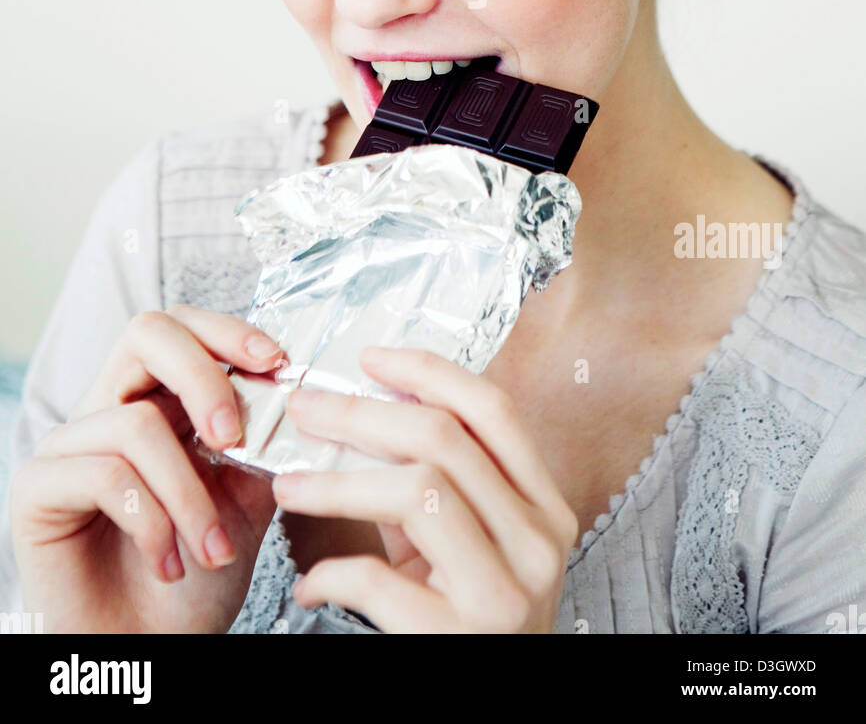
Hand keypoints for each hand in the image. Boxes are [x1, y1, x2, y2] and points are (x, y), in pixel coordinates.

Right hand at [10, 305, 287, 633]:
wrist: (148, 652)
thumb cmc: (193, 578)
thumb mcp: (246, 501)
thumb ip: (264, 445)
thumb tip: (294, 396)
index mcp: (160, 400)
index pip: (183, 326)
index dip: (229, 331)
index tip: (277, 362)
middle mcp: (109, 408)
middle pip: (148, 332)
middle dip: (205, 376)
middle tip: (234, 437)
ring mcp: (70, 445)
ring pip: (137, 422)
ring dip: (189, 494)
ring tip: (215, 549)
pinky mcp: (39, 488)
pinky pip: (103, 474)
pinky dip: (151, 523)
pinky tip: (168, 565)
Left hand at [272, 346, 577, 633]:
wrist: (497, 704)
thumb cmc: (470, 625)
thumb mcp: (473, 549)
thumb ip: (441, 488)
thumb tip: (366, 415)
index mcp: (545, 508)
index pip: (493, 412)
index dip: (429, 372)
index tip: (371, 358)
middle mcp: (537, 543)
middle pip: (443, 439)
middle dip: (360, 413)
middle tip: (306, 409)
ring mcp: (505, 592)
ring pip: (416, 491)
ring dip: (337, 482)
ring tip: (292, 487)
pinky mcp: (459, 638)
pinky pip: (378, 578)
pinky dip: (330, 573)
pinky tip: (311, 582)